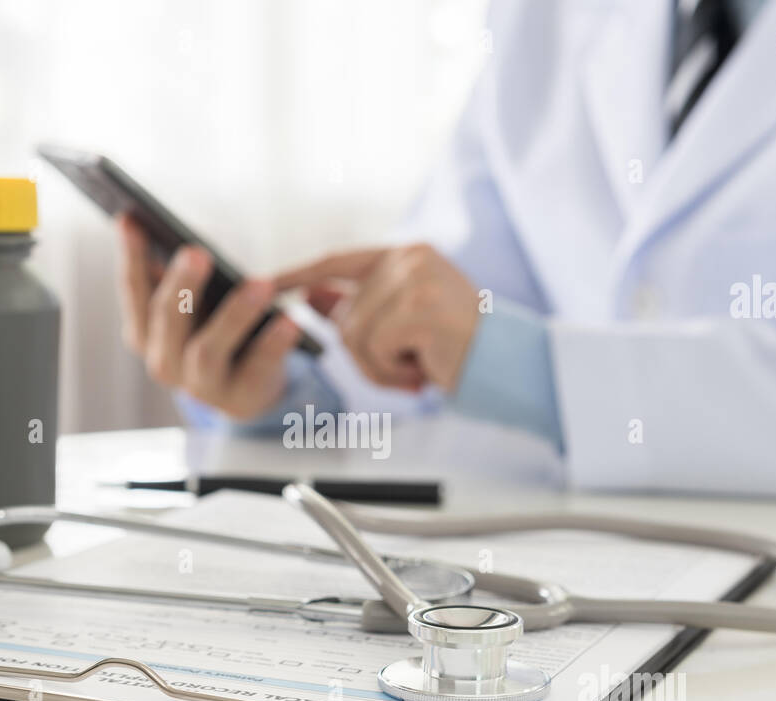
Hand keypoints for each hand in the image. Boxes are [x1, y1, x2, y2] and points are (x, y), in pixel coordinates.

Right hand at [117, 214, 299, 419]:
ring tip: (261, 284)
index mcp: (145, 334)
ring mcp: (201, 385)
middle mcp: (165, 362)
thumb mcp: (192, 306)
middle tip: (196, 252)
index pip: (134, 291)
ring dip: (234, 315)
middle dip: (181, 285)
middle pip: (167, 322)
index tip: (131, 218)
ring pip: (207, 350)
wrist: (248, 389)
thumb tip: (159, 228)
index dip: (131, 256)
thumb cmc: (216, 332)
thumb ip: (176, 278)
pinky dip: (274, 342)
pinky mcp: (241, 397)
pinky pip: (257, 366)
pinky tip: (291, 319)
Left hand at [274, 243, 479, 391]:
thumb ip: (359, 307)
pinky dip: (391, 371)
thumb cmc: (458, 349)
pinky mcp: (418, 306)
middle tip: (408, 364)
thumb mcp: (401, 325)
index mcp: (406, 254)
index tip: (266, 284)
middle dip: (366, 353)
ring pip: (354, 333)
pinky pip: (372, 348)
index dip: (299, 275)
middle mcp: (410, 258)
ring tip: (418, 366)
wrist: (508, 366)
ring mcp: (415, 278)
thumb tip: (311, 298)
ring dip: (379, 366)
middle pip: (344, 313)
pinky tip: (423, 369)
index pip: (337, 261)